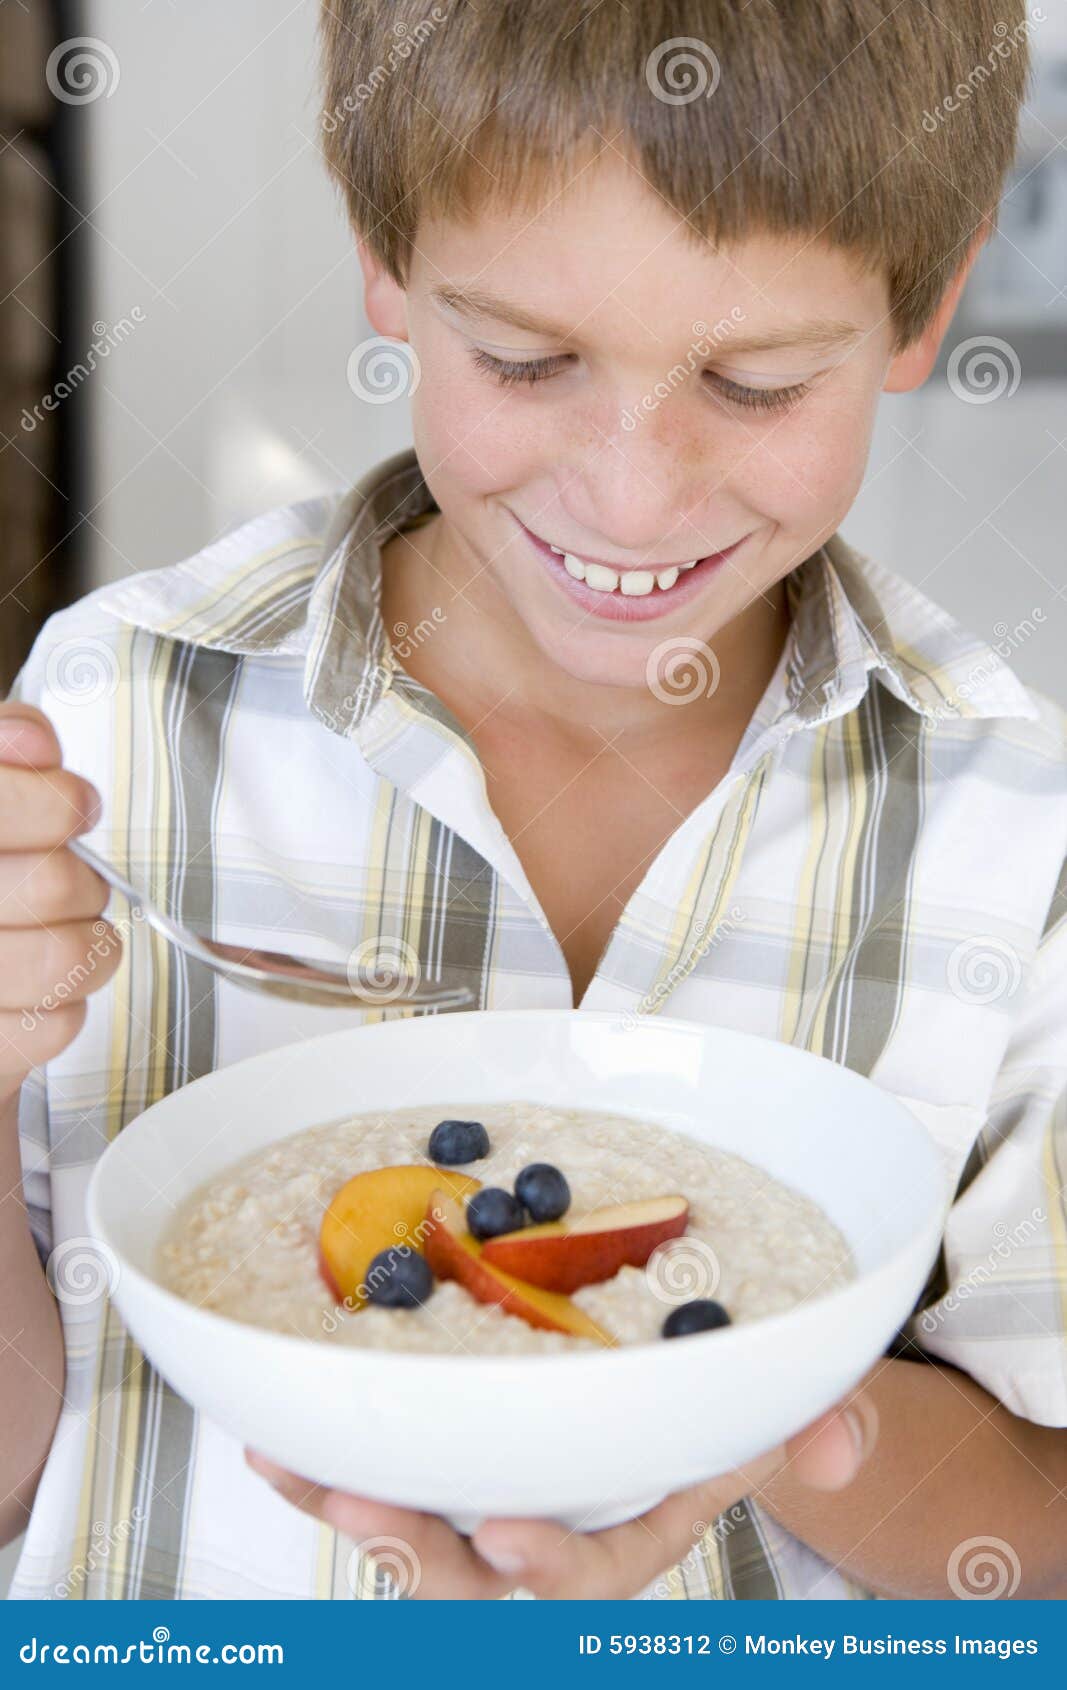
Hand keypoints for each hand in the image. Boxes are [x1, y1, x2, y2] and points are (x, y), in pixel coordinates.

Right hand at [0, 702, 119, 1101]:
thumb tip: (30, 739)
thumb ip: (3, 762)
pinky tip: (32, 995)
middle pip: (54, 883)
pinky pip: (56, 1025)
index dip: (50, 801)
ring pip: (66, 958)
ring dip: (87, 946)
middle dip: (81, 881)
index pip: (3, 807)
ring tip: (59, 938)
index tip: (73, 807)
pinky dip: (63, 1007)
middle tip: (64, 884)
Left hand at [245, 1392, 874, 1597]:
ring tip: (303, 1471)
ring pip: (410, 1541)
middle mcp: (546, 1535)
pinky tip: (277, 1441)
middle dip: (417, 1556)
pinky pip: (374, 1480)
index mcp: (629, 1534)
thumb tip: (840, 1447)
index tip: (512, 1533)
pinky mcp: (438, 1468)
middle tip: (370, 1507)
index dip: (552, 1564)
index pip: (592, 1573)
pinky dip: (324, 1468)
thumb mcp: (784, 1410)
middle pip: (473, 1579)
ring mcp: (485, 1505)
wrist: (680, 1385)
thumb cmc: (726, 1403)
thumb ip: (818, 1425)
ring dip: (352, 1509)